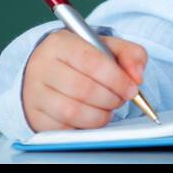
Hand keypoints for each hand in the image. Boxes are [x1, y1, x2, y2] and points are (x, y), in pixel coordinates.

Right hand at [22, 30, 147, 132]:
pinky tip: (91, 117)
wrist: (50, 70)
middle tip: (121, 99)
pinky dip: (85, 127)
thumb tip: (137, 76)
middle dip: (111, 99)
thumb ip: (130, 54)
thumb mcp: (107, 46)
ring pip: (73, 112)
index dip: (117, 79)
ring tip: (108, 108)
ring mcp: (34, 93)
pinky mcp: (34, 116)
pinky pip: (64, 129)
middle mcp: (41, 66)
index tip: (132, 89)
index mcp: (59, 43)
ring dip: (100, 115)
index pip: (92, 61)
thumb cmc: (81, 59)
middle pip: (84, 89)